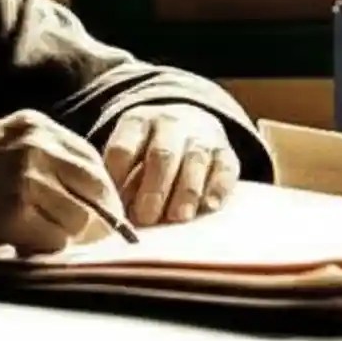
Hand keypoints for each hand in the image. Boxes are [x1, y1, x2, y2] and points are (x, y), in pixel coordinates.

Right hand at [0, 110, 123, 253]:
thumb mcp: (4, 141)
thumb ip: (44, 155)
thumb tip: (87, 192)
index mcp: (38, 126)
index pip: (92, 160)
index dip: (103, 191)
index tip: (102, 211)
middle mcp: (39, 147)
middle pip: (97, 190)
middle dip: (100, 218)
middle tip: (91, 237)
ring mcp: (29, 180)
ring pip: (80, 220)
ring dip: (66, 237)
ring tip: (41, 238)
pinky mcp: (16, 214)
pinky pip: (55, 242)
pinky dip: (46, 250)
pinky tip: (24, 246)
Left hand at [102, 104, 240, 226]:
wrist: (190, 122)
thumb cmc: (148, 151)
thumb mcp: (129, 154)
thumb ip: (122, 181)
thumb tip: (119, 217)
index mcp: (137, 122)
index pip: (124, 149)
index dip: (118, 180)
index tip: (116, 207)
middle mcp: (170, 123)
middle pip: (161, 154)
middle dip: (154, 189)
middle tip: (146, 218)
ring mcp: (201, 135)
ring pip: (195, 159)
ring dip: (186, 191)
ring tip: (177, 218)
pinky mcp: (226, 151)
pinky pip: (225, 167)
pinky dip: (218, 187)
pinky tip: (209, 206)